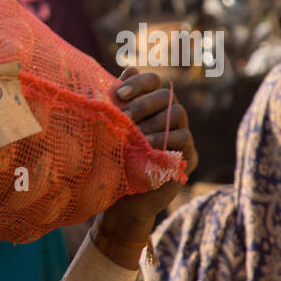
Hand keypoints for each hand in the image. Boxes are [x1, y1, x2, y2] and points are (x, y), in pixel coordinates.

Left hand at [95, 68, 197, 260]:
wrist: (120, 200)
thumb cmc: (109, 162)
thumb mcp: (103, 134)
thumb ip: (105, 108)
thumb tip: (93, 84)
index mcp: (149, 104)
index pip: (152, 80)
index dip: (138, 82)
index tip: (118, 94)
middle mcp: (167, 115)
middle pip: (166, 94)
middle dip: (143, 103)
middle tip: (125, 117)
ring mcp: (181, 134)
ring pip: (177, 113)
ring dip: (154, 122)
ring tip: (135, 135)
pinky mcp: (188, 155)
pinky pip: (184, 140)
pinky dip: (164, 141)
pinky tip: (147, 148)